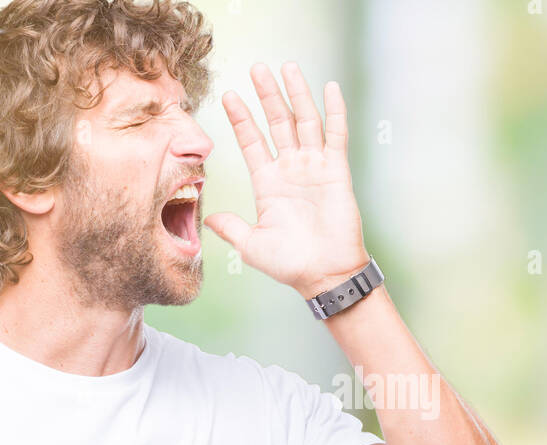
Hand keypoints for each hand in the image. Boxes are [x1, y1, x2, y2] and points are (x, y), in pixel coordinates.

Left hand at [204, 62, 369, 299]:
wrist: (324, 274)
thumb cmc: (290, 264)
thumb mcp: (251, 246)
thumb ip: (231, 228)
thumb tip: (208, 218)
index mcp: (268, 183)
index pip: (252, 142)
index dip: (241, 119)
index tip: (228, 95)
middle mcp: (290, 170)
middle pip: (277, 122)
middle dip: (267, 95)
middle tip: (256, 68)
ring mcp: (314, 167)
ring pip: (304, 121)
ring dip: (295, 94)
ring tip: (286, 67)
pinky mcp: (337, 171)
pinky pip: (335, 135)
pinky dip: (334, 111)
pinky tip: (330, 88)